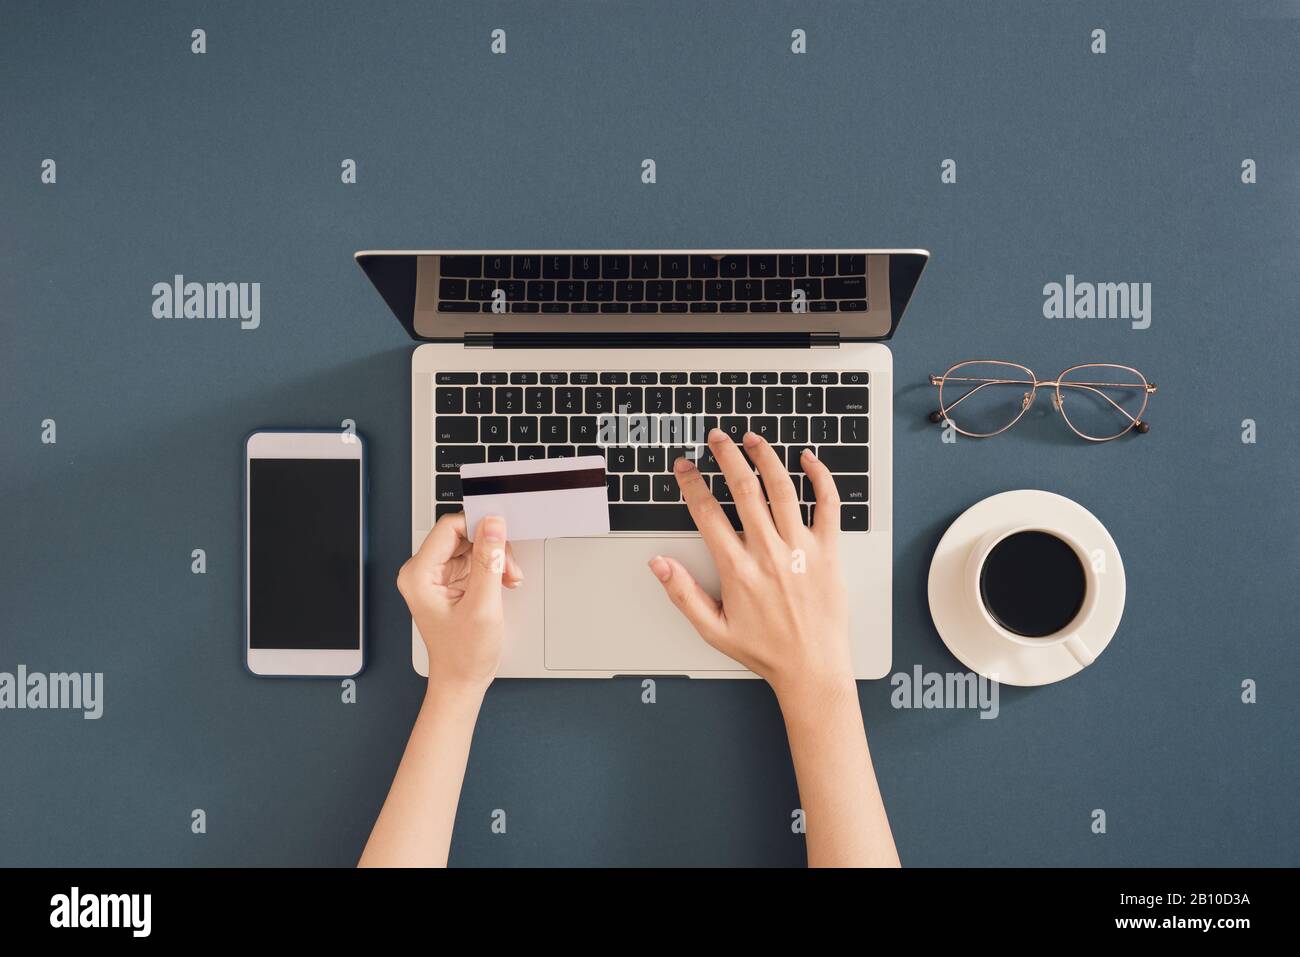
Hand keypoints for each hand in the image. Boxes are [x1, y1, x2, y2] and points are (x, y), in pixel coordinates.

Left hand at [397, 513, 523, 699]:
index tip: (502, 536)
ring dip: (495, 558)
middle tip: (508, 567)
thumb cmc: (463, 655)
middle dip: (491, 546)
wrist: (461, 680)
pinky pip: (473, 559)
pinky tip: (502, 582)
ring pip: (471, 545)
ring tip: (508, 578)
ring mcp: (435, 576)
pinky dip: (492, 567)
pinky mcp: (449, 581)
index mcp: (419, 575)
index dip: (479, 527)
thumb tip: (493, 526)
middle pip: (462, 534)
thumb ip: (489, 562)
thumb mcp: (482, 606)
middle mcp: (422, 572)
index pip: (449, 527)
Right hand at [648, 429, 852, 701]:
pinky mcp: (828, 551)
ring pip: (782, 489)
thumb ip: (682, 593)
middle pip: (744, 489)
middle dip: (726, 456)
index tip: (685, 467)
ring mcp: (801, 549)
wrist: (812, 668)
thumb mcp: (712, 629)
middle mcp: (769, 553)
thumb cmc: (764, 650)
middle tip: (717, 438)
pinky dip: (820, 477)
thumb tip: (658, 563)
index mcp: (738, 570)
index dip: (692, 484)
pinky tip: (808, 459)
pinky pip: (828, 505)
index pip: (708, 513)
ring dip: (765, 457)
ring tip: (752, 438)